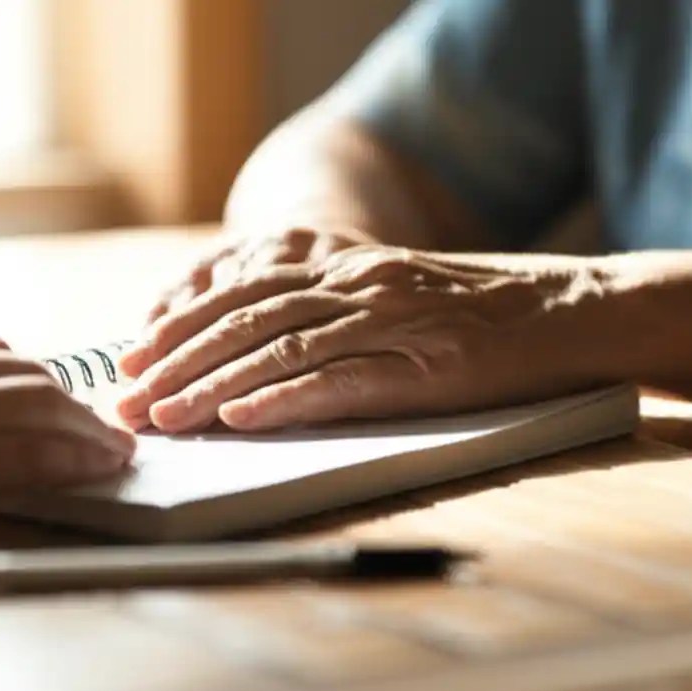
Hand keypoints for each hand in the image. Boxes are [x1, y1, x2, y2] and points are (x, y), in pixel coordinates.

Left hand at [116, 245, 616, 431]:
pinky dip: (283, 401)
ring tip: (164, 419)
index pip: (242, 295)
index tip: (134, 358)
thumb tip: (267, 353)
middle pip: (244, 322)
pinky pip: (338, 382)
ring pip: (278, 352)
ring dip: (211, 388)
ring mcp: (386, 323)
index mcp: (344, 270)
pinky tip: (242, 418)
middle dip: (176, 362)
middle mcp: (355, 287)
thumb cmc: (479, 318)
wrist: (565, 312)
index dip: (181, 326)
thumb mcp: (396, 297)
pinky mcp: (419, 367)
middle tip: (126, 398)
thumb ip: (335, 312)